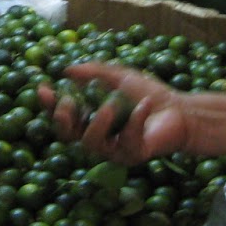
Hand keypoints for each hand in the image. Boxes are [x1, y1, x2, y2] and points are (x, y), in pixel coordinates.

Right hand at [36, 61, 188, 165]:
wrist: (181, 111)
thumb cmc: (149, 94)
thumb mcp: (119, 76)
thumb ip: (94, 72)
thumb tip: (67, 70)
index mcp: (90, 119)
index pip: (62, 116)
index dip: (50, 105)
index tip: (43, 88)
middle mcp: (98, 137)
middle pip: (68, 137)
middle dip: (64, 120)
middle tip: (69, 103)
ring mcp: (114, 150)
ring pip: (91, 144)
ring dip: (98, 122)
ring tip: (111, 106)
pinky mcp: (133, 155)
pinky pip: (126, 142)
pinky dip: (135, 120)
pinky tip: (144, 105)